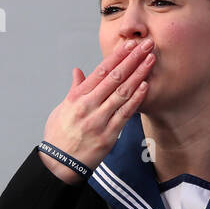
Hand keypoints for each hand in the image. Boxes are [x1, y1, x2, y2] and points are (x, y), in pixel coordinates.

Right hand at [40, 39, 154, 183]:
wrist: (59, 163)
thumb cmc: (59, 136)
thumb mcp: (62, 109)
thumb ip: (74, 89)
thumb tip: (78, 71)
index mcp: (77, 98)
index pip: (100, 71)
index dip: (117, 56)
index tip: (130, 45)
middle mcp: (88, 106)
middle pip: (114, 77)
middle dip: (132, 59)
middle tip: (146, 45)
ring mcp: (99, 120)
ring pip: (122, 92)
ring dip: (138, 74)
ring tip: (151, 60)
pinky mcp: (108, 135)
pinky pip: (124, 114)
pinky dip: (135, 99)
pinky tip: (145, 86)